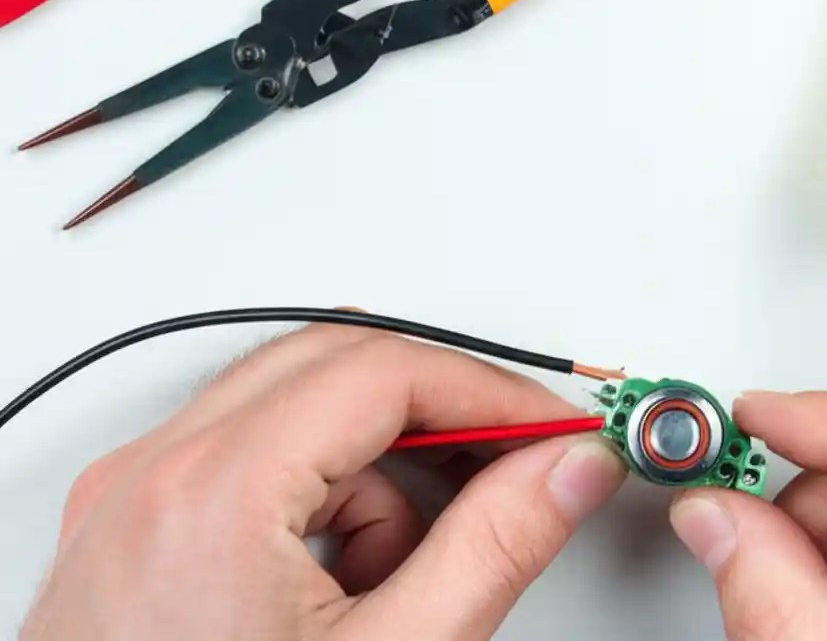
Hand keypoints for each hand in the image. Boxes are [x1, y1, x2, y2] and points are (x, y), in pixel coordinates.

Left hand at [22, 322, 627, 639]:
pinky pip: (248, 464)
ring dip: (373, 474)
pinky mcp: (132, 530)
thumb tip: (562, 472)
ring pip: (292, 413)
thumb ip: (493, 549)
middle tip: (514, 463)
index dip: (491, 392)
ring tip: (398, 578)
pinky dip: (316, 504)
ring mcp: (132, 498)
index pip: (384, 372)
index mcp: (211, 493)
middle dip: (439, 413)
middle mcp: (153, 476)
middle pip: (335, 367)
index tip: (553, 430)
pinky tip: (338, 593)